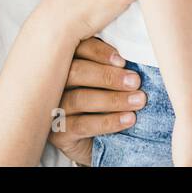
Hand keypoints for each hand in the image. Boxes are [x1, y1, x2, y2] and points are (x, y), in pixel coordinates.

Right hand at [48, 37, 146, 164]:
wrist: (93, 143)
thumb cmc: (102, 106)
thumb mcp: (105, 84)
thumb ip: (112, 68)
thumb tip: (132, 63)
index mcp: (66, 64)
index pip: (77, 49)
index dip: (99, 52)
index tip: (122, 61)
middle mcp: (54, 84)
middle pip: (75, 72)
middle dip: (108, 76)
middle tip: (135, 81)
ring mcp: (53, 109)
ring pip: (80, 99)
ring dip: (113, 99)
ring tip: (138, 100)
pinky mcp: (58, 133)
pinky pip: (82, 125)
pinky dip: (108, 121)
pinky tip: (128, 119)